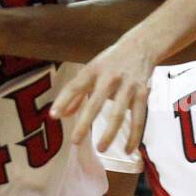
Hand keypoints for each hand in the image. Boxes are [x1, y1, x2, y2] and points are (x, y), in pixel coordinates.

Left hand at [51, 36, 153, 151]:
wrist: (141, 46)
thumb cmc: (111, 62)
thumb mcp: (91, 70)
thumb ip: (76, 93)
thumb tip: (61, 115)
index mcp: (93, 70)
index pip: (75, 85)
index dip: (63, 100)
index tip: (53, 116)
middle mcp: (109, 77)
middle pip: (95, 102)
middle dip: (85, 123)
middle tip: (75, 141)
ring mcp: (127, 85)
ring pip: (118, 114)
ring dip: (109, 133)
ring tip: (101, 149)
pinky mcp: (142, 93)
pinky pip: (139, 118)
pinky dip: (134, 135)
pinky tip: (128, 149)